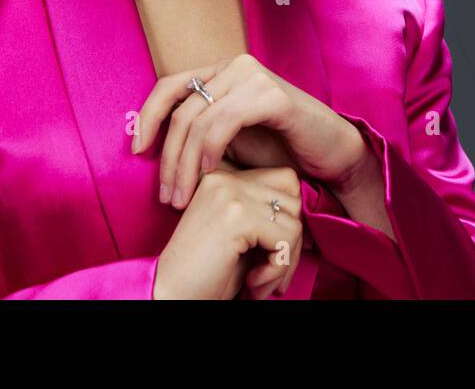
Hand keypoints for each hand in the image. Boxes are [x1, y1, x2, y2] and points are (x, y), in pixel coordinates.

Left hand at [134, 54, 368, 209]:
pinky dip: (210, 150)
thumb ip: (200, 133)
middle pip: (181, 110)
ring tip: (182, 197)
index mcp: (223, 72)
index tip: (136, 153)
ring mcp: (254, 77)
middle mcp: (236, 66)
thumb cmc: (282, 150)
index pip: (170, 86)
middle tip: (166, 196)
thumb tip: (153, 147)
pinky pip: (225, 122)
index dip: (148, 117)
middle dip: (167, 158)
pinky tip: (210, 174)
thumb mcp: (231, 140)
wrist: (331, 154)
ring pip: (199, 120)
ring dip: (185, 164)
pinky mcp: (272, 96)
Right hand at [153, 165, 303, 299]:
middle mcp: (225, 179)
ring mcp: (230, 194)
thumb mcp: (240, 238)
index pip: (286, 180)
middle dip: (290, 244)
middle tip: (270, 273)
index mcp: (224, 179)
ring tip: (259, 282)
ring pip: (294, 222)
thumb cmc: (204, 275)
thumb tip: (306, 219)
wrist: (167, 295)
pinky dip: (277, 269)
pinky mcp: (236, 216)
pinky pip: (285, 240)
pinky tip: (253, 284)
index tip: (276, 253)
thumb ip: (267, 219)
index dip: (289, 219)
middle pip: (293, 201)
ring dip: (284, 261)